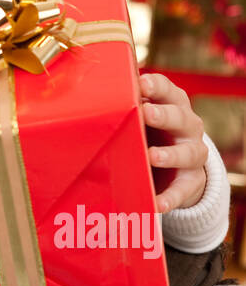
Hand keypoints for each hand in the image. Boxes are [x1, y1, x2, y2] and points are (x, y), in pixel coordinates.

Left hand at [140, 72, 207, 213]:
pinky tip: (158, 203)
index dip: (156, 86)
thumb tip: (91, 101)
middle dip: (163, 115)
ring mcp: (193, 153)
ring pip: (188, 152)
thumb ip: (127, 109)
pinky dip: (171, 197)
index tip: (142, 83)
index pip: (168, 90)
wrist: (179, 165)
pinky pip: (183, 189)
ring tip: (152, 156)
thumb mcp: (142, 118)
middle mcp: (188, 126)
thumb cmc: (152, 132)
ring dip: (170, 155)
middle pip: (179, 117)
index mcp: (174, 104)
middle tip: (146, 112)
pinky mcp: (192, 180)